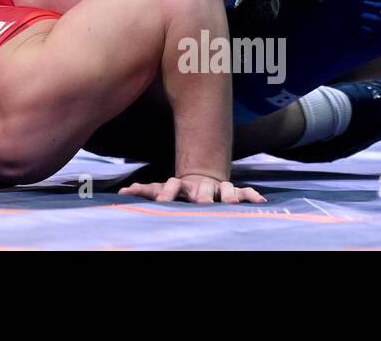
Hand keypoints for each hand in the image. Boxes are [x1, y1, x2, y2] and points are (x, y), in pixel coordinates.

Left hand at [118, 173, 266, 203]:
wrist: (201, 177)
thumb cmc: (178, 190)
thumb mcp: (161, 189)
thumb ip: (144, 191)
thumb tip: (121, 193)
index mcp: (181, 186)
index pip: (173, 186)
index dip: (167, 193)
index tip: (162, 202)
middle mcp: (200, 186)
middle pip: (202, 190)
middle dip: (203, 196)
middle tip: (203, 203)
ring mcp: (217, 188)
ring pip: (225, 190)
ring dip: (228, 195)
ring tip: (231, 202)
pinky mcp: (232, 192)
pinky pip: (244, 192)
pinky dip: (251, 195)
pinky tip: (260, 201)